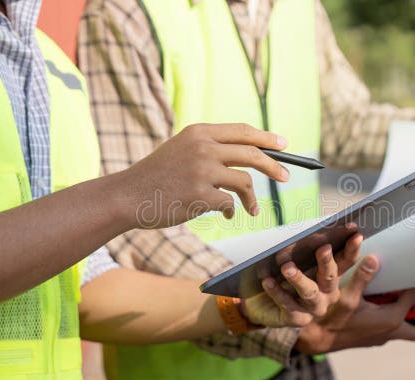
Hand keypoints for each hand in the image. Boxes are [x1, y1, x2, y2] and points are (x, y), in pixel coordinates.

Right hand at [112, 123, 289, 228]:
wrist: (127, 195)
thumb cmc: (157, 176)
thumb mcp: (181, 149)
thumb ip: (210, 148)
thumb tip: (251, 156)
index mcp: (199, 132)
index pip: (242, 131)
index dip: (266, 138)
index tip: (283, 144)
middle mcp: (202, 148)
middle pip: (252, 154)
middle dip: (274, 166)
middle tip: (286, 176)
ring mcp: (202, 171)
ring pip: (245, 182)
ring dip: (252, 198)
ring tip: (252, 209)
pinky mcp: (200, 195)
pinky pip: (230, 203)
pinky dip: (233, 210)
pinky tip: (228, 214)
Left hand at [243, 234, 363, 326]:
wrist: (261, 303)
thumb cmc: (282, 275)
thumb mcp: (295, 258)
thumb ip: (308, 247)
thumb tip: (314, 232)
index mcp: (332, 275)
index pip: (346, 260)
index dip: (352, 248)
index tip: (356, 235)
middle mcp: (328, 293)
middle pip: (330, 277)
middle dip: (327, 262)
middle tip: (323, 248)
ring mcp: (313, 308)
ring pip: (310, 293)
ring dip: (299, 279)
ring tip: (287, 267)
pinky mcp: (296, 319)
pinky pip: (288, 306)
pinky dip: (277, 293)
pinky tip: (268, 281)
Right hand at [295, 255, 414, 353]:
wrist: (317, 339)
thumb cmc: (333, 319)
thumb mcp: (348, 297)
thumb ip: (362, 277)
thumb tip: (374, 258)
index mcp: (392, 320)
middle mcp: (391, 332)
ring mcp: (382, 336)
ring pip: (407, 328)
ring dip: (412, 314)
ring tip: (406, 294)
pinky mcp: (374, 336)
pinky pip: (393, 326)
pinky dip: (395, 314)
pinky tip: (382, 301)